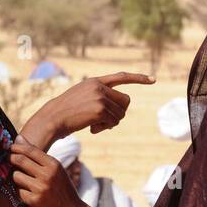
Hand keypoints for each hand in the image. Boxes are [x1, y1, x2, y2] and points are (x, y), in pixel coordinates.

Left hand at [10, 141, 84, 206]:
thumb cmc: (62, 189)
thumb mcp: (56, 169)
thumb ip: (37, 156)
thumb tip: (18, 138)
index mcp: (54, 164)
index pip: (30, 150)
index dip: (17, 147)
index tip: (11, 148)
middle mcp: (47, 175)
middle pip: (20, 160)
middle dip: (12, 159)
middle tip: (10, 160)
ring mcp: (40, 188)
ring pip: (16, 176)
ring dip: (17, 177)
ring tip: (24, 181)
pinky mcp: (34, 201)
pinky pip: (18, 191)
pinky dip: (21, 192)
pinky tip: (29, 195)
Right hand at [23, 72, 154, 144]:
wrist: (53, 118)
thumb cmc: (66, 113)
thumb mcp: (82, 99)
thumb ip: (101, 99)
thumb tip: (121, 111)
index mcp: (95, 81)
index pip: (121, 77)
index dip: (138, 78)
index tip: (153, 79)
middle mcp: (99, 86)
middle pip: (125, 101)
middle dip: (119, 113)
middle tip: (105, 121)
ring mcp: (100, 97)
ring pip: (120, 114)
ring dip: (110, 123)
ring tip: (94, 124)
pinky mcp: (100, 109)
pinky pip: (114, 122)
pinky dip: (105, 128)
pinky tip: (92, 128)